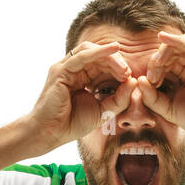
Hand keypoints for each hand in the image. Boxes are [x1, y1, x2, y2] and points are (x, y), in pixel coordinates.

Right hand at [24, 40, 135, 155]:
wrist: (50, 134)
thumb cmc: (72, 124)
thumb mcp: (103, 111)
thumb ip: (119, 98)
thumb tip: (134, 82)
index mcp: (82, 77)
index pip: (102, 64)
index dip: (118, 68)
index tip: (130, 78)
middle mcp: (73, 70)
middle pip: (98, 55)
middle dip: (116, 62)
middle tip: (128, 72)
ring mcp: (65, 68)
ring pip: (90, 51)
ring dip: (109, 56)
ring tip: (123, 67)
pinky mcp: (60, 71)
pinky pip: (81, 56)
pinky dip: (98, 52)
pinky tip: (113, 49)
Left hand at [134, 30, 184, 146]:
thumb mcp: (168, 109)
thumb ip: (152, 97)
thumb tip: (138, 80)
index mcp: (183, 75)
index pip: (165, 60)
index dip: (154, 67)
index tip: (150, 83)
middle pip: (172, 49)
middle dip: (158, 59)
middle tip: (153, 75)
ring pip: (182, 43)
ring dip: (166, 48)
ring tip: (157, 61)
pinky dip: (178, 40)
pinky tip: (164, 37)